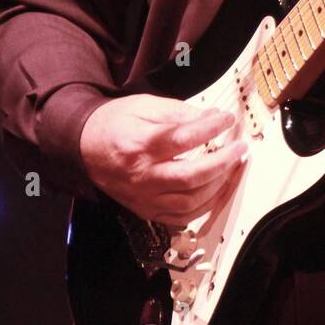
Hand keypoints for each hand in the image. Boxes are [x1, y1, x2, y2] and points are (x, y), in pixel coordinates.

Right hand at [79, 94, 246, 228]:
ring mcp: (143, 197)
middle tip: (241, 149)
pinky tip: (217, 189)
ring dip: (219, 186)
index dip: (210, 128)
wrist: (83, 147)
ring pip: (190, 202)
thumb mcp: (145, 105)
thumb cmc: (115, 123)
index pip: (183, 138)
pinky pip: (181, 218)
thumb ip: (180, 112)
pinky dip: (205, 206)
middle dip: (223, 163)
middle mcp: (142, 175)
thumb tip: (213, 118)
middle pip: (191, 177)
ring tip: (234, 167)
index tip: (227, 119)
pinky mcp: (145, 210)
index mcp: (140, 144)